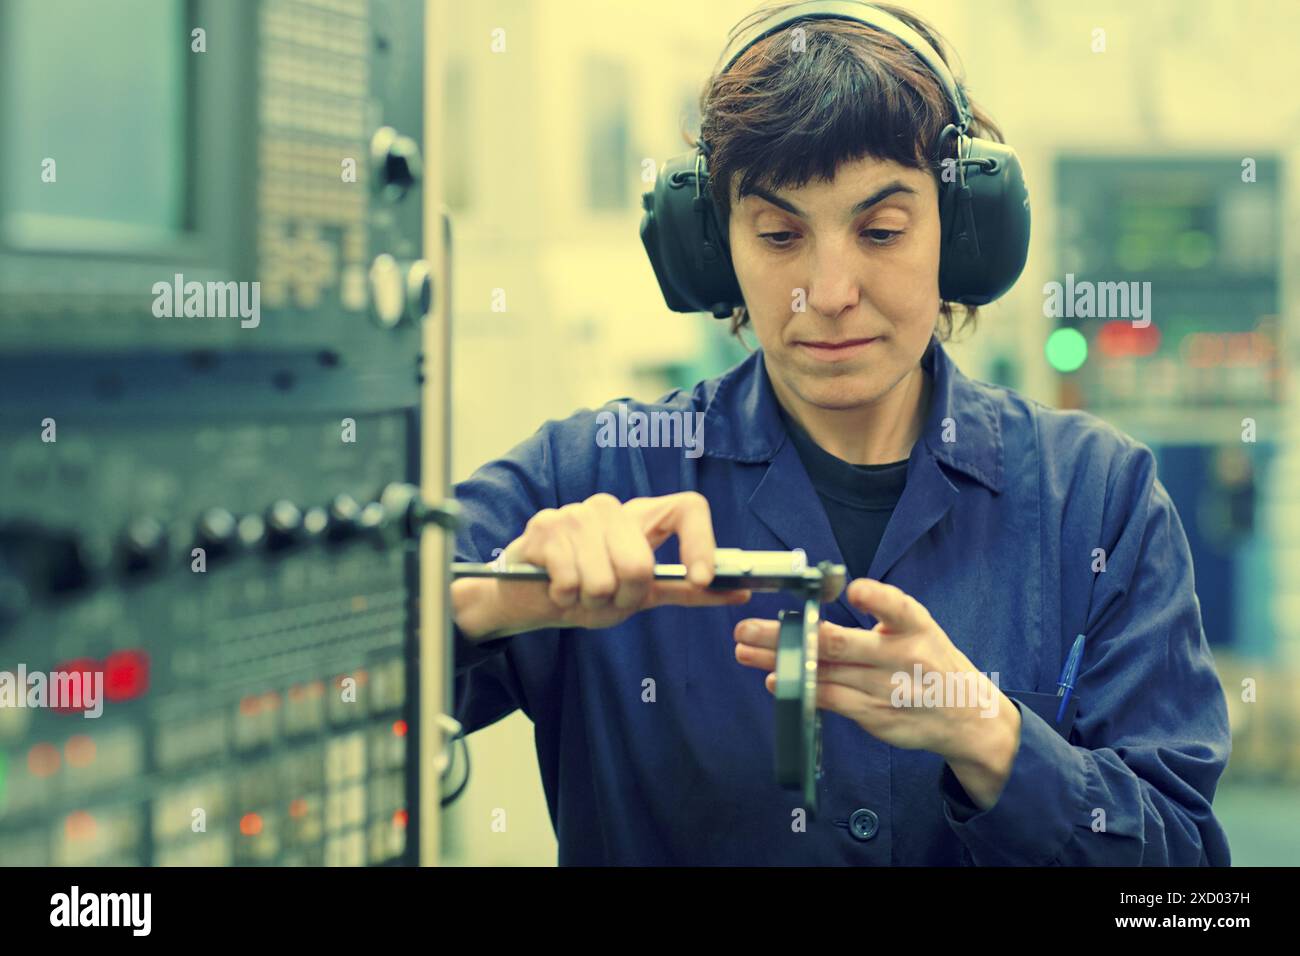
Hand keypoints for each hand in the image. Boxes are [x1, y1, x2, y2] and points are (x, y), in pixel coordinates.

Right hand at [454, 491, 750, 638]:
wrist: (526, 597)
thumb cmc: (586, 591)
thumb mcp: (641, 595)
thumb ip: (685, 589)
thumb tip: (739, 593)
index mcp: (641, 518)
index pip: (688, 507)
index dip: (701, 543)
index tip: (700, 578)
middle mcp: (611, 507)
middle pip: (641, 562)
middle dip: (624, 597)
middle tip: (606, 598)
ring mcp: (576, 513)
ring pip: (604, 579)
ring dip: (591, 601)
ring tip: (578, 592)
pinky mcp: (544, 527)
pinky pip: (570, 580)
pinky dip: (564, 598)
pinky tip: (556, 588)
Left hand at [732, 577, 1013, 763]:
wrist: (965, 716)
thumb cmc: (930, 662)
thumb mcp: (918, 631)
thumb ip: (881, 616)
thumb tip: (820, 606)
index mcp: (915, 627)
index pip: (898, 608)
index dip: (877, 599)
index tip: (857, 589)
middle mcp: (902, 658)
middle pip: (836, 643)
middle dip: (785, 635)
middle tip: (746, 627)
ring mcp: (887, 690)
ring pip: (823, 673)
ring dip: (779, 661)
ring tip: (745, 650)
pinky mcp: (876, 716)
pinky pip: (831, 701)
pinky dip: (800, 690)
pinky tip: (775, 681)